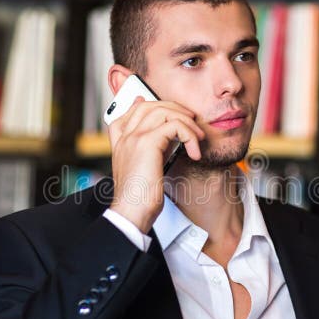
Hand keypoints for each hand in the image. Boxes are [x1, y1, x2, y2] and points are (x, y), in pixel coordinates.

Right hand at [107, 98, 204, 232]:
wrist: (130, 213)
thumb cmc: (138, 198)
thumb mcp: (143, 169)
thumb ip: (150, 151)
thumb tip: (163, 137)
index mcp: (120, 143)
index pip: (130, 112)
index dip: (148, 105)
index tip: (167, 109)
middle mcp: (125, 137)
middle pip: (148, 105)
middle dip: (174, 109)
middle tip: (191, 120)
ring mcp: (134, 138)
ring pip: (163, 112)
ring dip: (186, 122)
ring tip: (198, 138)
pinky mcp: (147, 143)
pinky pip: (174, 126)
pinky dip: (189, 135)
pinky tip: (194, 151)